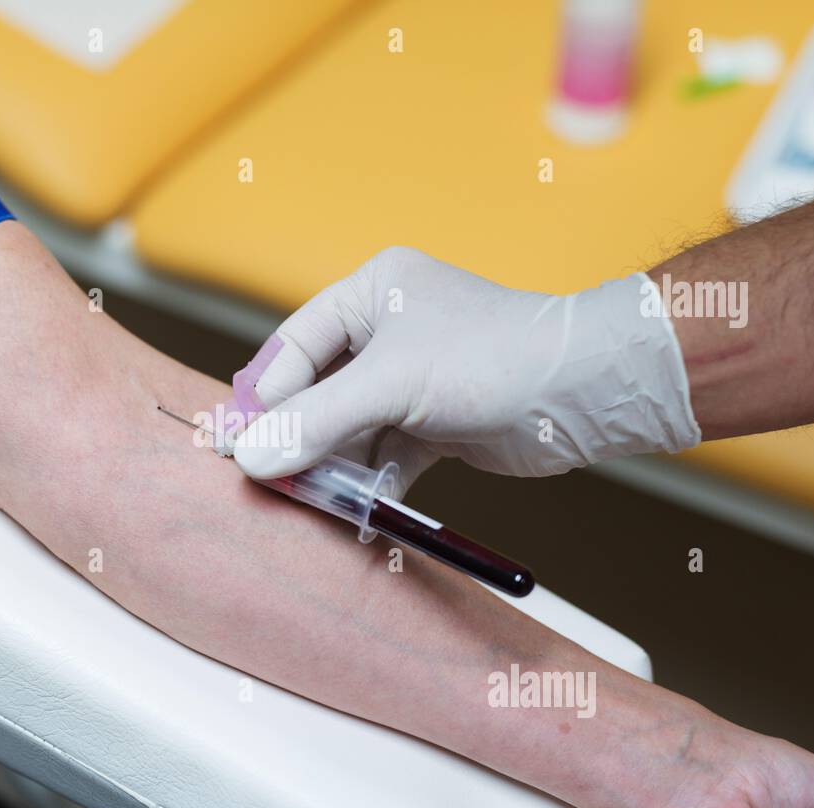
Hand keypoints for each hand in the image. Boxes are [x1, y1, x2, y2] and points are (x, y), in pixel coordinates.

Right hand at [232, 247, 700, 493]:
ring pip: (349, 427)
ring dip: (330, 464)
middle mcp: (388, 331)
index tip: (232, 442)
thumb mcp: (389, 385)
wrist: (581, 393)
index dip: (263, 396)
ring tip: (305, 500)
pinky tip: (354, 509)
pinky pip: (384, 453)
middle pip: (317, 390)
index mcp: (372, 292)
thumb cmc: (488, 360)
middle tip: (261, 477)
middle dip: (294, 436)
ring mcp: (412, 380)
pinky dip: (369, 480)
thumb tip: (250, 458)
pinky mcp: (434, 423)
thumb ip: (317, 422)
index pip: (294, 346)